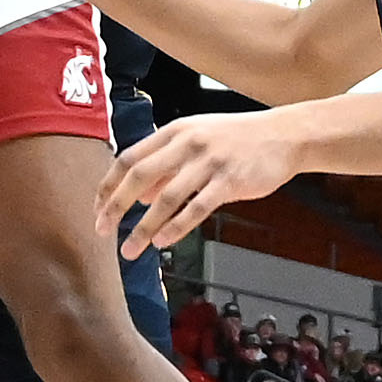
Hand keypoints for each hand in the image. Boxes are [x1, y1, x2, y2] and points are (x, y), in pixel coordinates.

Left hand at [97, 110, 304, 260]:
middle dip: (116, 207)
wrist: (284, 135)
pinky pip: (196, 208)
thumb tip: (139, 195)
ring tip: (130, 249)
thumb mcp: (197, 140)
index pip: (129, 158)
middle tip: (102, 231)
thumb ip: (167, 164)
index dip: (108, 185)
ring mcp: (209, 162)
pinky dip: (176, 227)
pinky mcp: (230, 181)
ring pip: (166, 198)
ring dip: (143, 227)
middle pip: (139, 176)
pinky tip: (163, 241)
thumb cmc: (238, 139)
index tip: (97, 208)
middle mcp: (187, 144)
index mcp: (175, 132)